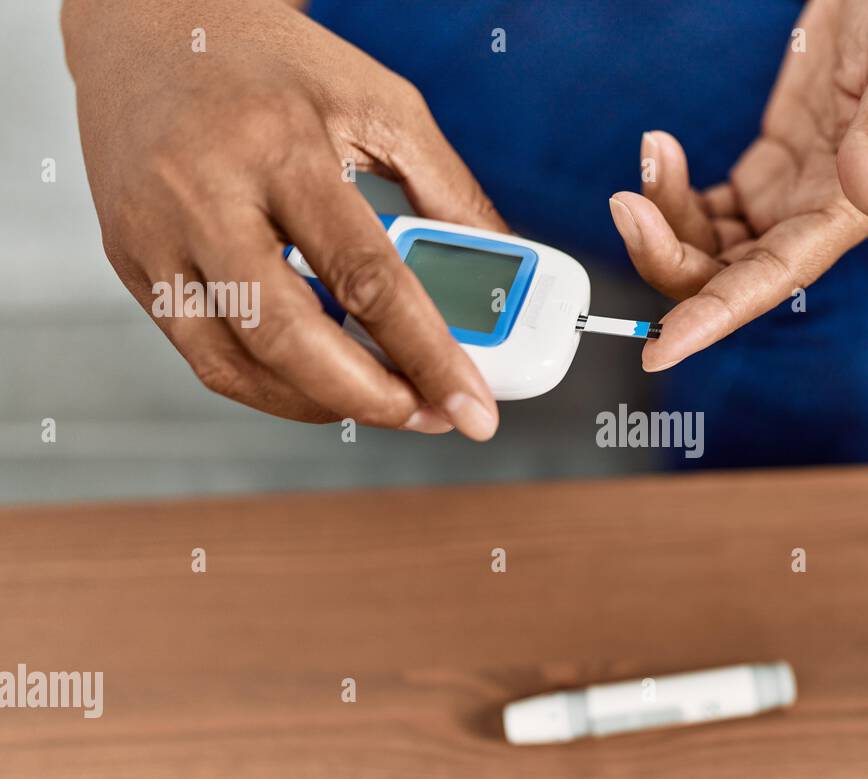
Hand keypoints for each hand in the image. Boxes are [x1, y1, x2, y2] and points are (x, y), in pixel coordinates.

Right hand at [62, 0, 502, 437]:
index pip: (366, 277)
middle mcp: (204, 194)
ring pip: (235, 363)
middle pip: (288, 338)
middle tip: (429, 414)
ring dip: (319, 404)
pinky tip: (322, 378)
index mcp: (279, 146)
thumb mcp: (381, 103)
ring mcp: (155, 234)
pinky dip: (270, 383)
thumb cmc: (273, 62)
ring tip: (384, 399)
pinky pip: (202, 353)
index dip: (427, 355)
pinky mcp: (131, 261)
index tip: (475, 406)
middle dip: (371, 398)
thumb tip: (500, 269)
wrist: (152, 19)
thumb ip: (447, 191)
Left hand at [610, 0, 867, 371]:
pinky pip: (711, 210)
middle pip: (725, 275)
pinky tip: (663, 155)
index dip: (714, 318)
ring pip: (710, 246)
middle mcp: (818, 215)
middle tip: (626, 203)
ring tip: (652, 152)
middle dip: (666, 255)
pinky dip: (674, 195)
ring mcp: (791, 194)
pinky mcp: (774, 166)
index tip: (660, 349)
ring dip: (665, 219)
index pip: (773, 280)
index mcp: (853, 208)